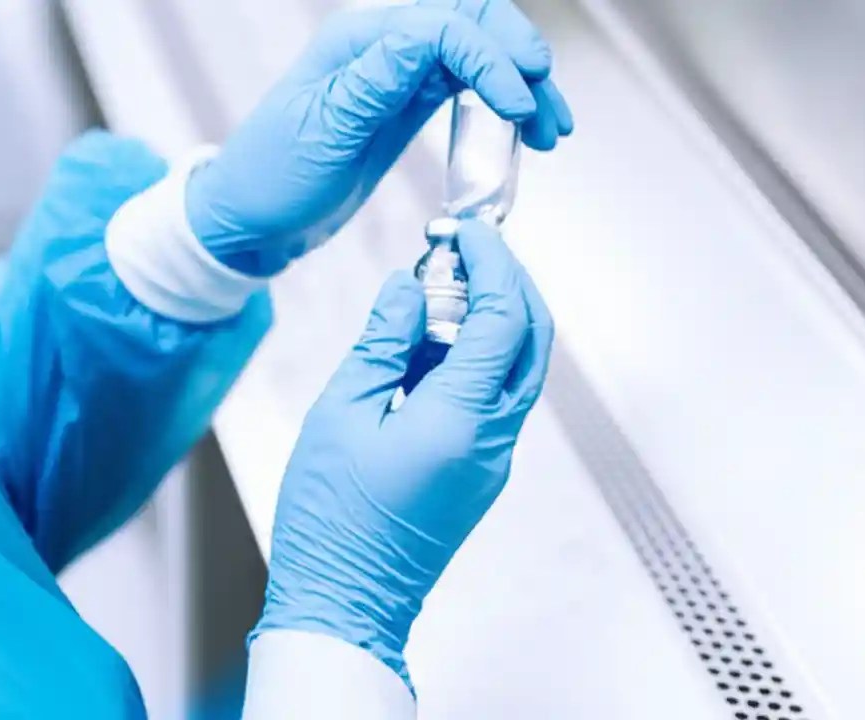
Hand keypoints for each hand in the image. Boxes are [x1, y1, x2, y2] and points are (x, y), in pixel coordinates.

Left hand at [185, 0, 573, 275]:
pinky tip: (524, 133)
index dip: (492, 60)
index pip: (446, 26)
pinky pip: (468, 88)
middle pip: (473, 20)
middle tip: (549, 108)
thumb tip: (429, 39)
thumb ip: (376, 82)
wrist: (249, 218)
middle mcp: (384, 45)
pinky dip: (503, 105)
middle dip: (520, 57)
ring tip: (552, 130)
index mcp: (360, 40)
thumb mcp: (322, 131)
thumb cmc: (271, 177)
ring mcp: (400, 73)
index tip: (520, 107)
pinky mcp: (409, 105)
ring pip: (479, 54)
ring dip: (523, 84)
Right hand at [254, 221, 552, 685]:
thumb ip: (383, 342)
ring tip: (435, 294)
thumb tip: (409, 288)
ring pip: (519, 367)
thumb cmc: (332, 520)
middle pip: (532, 338)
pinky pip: (496, 397)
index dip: (492, 263)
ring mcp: (494, 458)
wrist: (346, 604)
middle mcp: (494, 438)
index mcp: (462, 419)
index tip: (468, 231)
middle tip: (462, 251)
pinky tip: (428, 346)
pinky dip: (476, 357)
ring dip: (492, 319)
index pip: (504, 317)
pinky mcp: (482, 470)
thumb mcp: (342, 414)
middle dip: (507, 283)